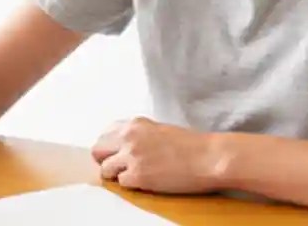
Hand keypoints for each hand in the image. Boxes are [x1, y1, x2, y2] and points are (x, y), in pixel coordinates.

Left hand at [91, 117, 228, 193]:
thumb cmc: (192, 145)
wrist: (209, 157)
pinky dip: (131, 185)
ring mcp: (131, 156)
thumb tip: (127, 146)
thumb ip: (140, 134)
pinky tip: (146, 182)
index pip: (105, 133)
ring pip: (105, 168)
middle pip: (97, 150)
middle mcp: (129, 137)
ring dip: (117, 174)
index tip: (116, 154)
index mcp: (135, 123)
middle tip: (118, 168)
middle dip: (105, 160)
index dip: (110, 147)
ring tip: (134, 176)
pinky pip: (121, 183)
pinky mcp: (138, 176)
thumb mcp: (159, 130)